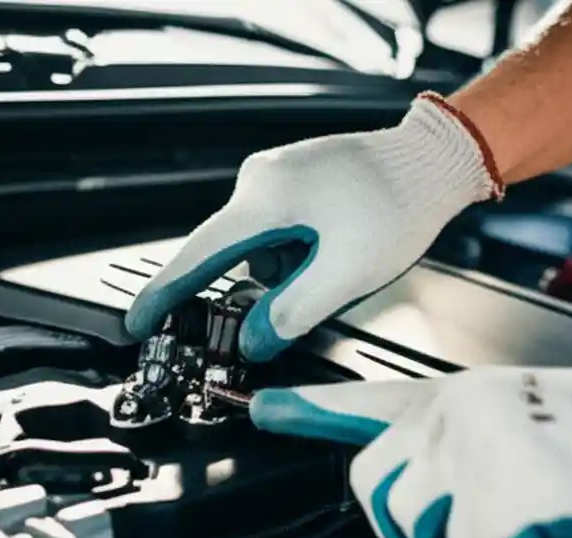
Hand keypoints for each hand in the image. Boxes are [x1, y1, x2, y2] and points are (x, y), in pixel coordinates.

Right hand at [125, 93, 500, 360]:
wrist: (434, 158)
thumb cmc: (398, 206)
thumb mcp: (346, 275)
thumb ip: (291, 314)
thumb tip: (252, 343)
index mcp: (263, 201)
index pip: (196, 258)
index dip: (163, 297)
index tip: (137, 323)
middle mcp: (258, 181)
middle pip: (232, 255)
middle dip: (259, 289)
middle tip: (303, 301)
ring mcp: (275, 174)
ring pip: (260, 246)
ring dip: (289, 270)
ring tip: (343, 263)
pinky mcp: (293, 177)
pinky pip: (278, 227)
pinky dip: (298, 251)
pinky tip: (339, 248)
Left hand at [249, 305, 571, 537]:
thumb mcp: (526, 418)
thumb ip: (464, 448)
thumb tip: (426, 498)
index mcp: (459, 395)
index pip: (364, 398)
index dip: (306, 407)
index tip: (261, 407)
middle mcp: (456, 411)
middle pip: (371, 484)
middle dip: (401, 536)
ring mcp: (479, 446)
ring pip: (410, 523)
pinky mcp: (510, 490)